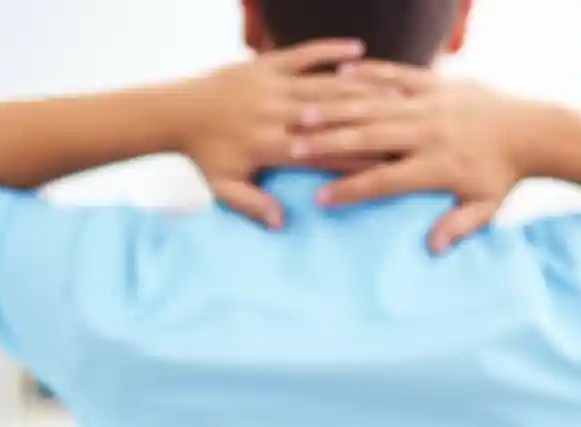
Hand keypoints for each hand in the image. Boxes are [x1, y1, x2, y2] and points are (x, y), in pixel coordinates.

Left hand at [180, 39, 378, 228]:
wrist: (174, 112)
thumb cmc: (203, 155)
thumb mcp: (223, 188)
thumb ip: (252, 206)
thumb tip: (281, 223)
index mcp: (269, 146)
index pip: (321, 155)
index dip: (355, 160)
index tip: (389, 164)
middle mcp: (275, 113)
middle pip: (331, 119)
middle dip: (369, 122)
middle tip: (406, 124)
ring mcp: (271, 85)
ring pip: (322, 86)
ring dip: (359, 87)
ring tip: (395, 89)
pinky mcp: (265, 63)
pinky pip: (303, 54)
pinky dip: (330, 50)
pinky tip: (358, 50)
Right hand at [292, 62, 530, 252]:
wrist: (532, 130)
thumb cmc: (502, 176)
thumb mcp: (485, 208)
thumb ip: (458, 226)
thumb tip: (433, 248)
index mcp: (438, 166)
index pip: (386, 180)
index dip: (352, 191)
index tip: (321, 200)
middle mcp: (430, 131)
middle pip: (371, 137)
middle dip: (330, 142)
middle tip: (293, 147)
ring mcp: (431, 103)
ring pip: (377, 104)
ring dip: (339, 107)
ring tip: (304, 112)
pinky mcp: (437, 82)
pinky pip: (399, 74)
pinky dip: (371, 73)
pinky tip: (341, 73)